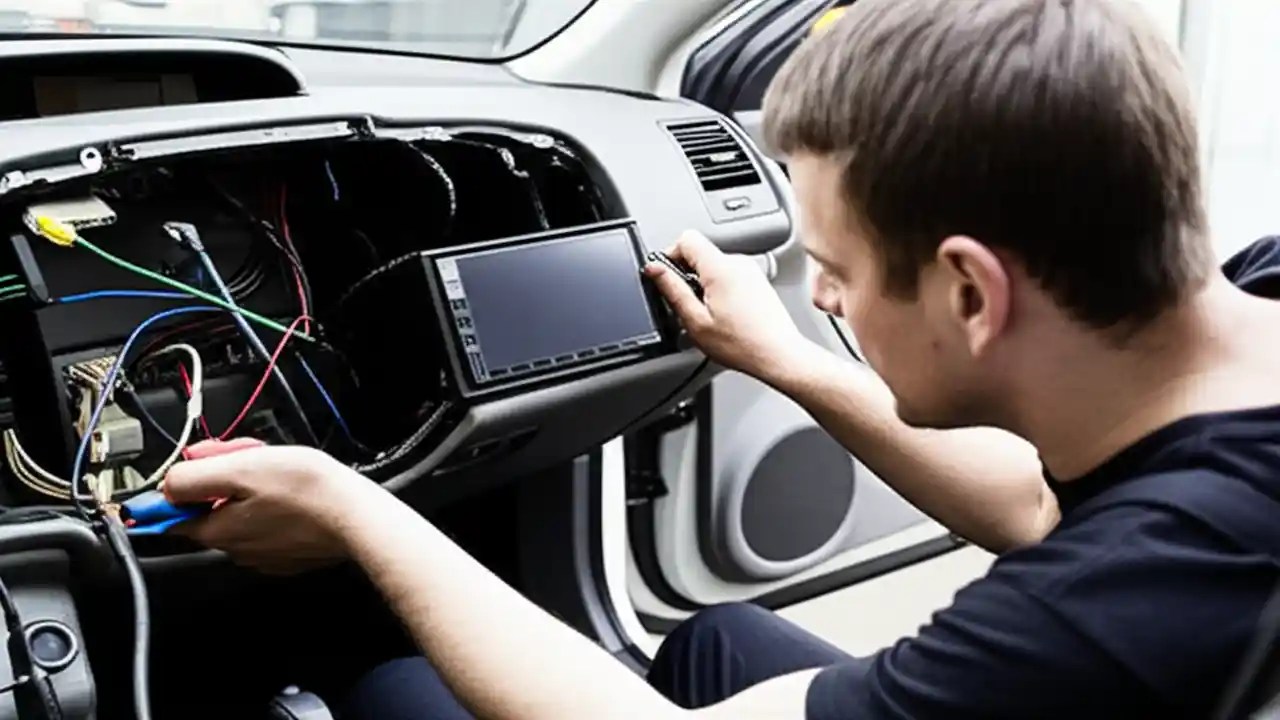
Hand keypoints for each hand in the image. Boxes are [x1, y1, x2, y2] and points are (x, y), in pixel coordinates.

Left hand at [163, 443, 365, 574]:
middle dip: (221, 482)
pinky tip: (292, 493)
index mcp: (216, 530)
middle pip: (209, 510)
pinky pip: (267, 526)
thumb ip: (195, 475)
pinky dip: (273, 507)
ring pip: (240, 516)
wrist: (358, 516)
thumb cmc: (307, 490)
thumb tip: (165, 486)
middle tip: (247, 459)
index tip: (186, 472)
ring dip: (249, 492)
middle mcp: (236, 549)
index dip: (173, 489)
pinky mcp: (290, 555)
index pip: (170, 516)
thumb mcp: (241, 468)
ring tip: (277, 473)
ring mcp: (264, 555)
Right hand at [644, 231, 808, 379]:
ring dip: (704, 286)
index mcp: (720, 268)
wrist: (779, 355)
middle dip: (687, 276)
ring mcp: (750, 271)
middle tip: (689, 306)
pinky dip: (720, 290)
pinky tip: (725, 316)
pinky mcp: (757, 281)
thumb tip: (654, 270)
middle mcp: (738, 263)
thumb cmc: (743, 344)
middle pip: (700, 254)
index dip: (670, 256)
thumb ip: (672, 290)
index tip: (667, 278)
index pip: (686, 239)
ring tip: (709, 315)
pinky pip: (730, 276)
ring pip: (714, 266)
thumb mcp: (696, 321)